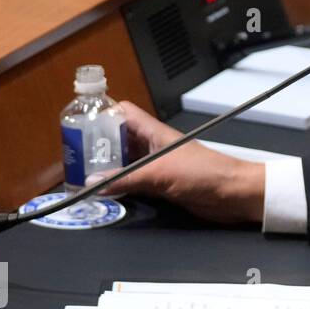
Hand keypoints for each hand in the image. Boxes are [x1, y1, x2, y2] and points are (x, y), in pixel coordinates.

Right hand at [88, 101, 265, 223]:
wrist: (234, 195)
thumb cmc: (209, 173)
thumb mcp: (161, 174)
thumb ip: (126, 178)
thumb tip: (94, 182)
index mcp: (155, 133)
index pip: (122, 113)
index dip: (101, 115)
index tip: (79, 125)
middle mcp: (153, 147)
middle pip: (117, 140)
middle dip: (96, 147)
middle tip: (75, 159)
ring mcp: (157, 166)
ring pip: (123, 163)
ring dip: (106, 170)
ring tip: (82, 177)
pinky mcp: (161, 185)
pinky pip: (133, 182)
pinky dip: (119, 187)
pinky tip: (105, 194)